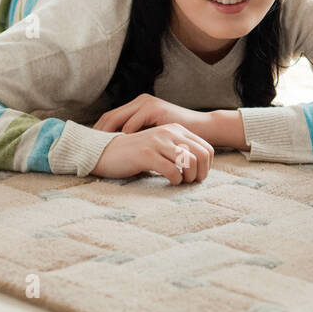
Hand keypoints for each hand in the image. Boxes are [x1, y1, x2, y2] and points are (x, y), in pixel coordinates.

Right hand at [91, 124, 213, 183]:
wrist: (104, 152)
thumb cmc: (134, 153)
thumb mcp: (160, 146)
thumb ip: (177, 150)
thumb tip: (198, 167)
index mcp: (175, 129)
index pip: (205, 147)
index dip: (207, 165)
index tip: (199, 176)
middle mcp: (168, 132)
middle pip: (201, 155)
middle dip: (201, 172)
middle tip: (192, 182)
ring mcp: (157, 142)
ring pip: (189, 161)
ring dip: (189, 177)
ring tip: (181, 182)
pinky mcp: (146, 154)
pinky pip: (171, 170)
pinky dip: (175, 179)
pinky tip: (170, 182)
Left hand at [93, 93, 214, 141]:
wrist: (202, 129)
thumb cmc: (178, 137)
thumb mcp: (153, 135)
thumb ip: (137, 137)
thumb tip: (116, 150)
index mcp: (137, 107)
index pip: (110, 118)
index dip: (96, 132)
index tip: (85, 147)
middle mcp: (140, 102)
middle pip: (109, 116)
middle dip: (96, 133)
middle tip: (85, 149)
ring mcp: (147, 103)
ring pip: (117, 118)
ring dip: (105, 134)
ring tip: (95, 149)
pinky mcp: (155, 109)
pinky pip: (133, 122)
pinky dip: (124, 134)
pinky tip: (118, 146)